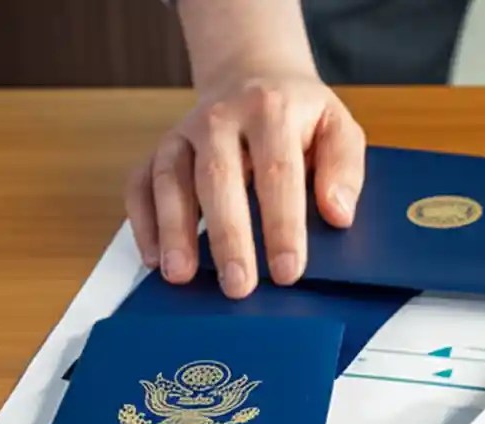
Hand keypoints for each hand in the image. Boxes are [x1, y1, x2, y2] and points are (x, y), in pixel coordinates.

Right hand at [124, 71, 365, 297]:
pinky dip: (142, 220)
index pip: (278, 172)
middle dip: (227, 235)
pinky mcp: (161, 147)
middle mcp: (221, 117)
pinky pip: (140, 182)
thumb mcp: (338, 128)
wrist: (254, 76)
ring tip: (180, 275)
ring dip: (174, 230)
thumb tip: (338, 214)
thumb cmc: (301, 115)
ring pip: (170, 178)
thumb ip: (343, 169)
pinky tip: (153, 257)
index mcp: (272, 111)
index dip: (282, 224)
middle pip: (218, 177)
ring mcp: (185, 132)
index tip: (288, 271)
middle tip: (238, 286)